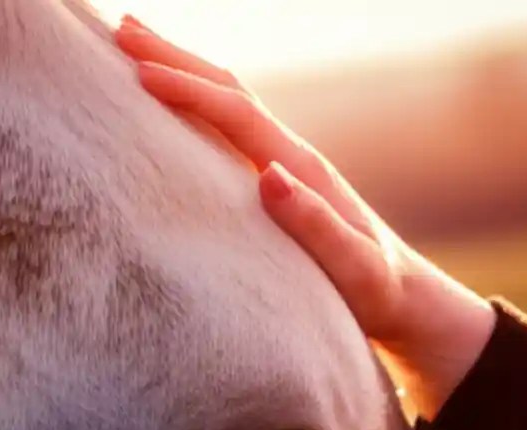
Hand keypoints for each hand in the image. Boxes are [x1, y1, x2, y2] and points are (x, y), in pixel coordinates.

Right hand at [115, 16, 496, 418]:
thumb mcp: (353, 268)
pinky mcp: (275, 183)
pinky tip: (169, 102)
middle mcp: (290, 156)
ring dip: (182, 69)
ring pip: (226, 101)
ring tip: (133, 46)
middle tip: (120, 29)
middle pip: (228, 90)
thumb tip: (269, 177)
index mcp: (302, 170)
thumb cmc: (377, 294)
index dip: (189, 91)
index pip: (237, 116)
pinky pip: (226, 130)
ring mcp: (282, 166)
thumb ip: (316, 226)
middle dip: (175, 57)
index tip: (139, 74)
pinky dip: (193, 103)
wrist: (406, 301)